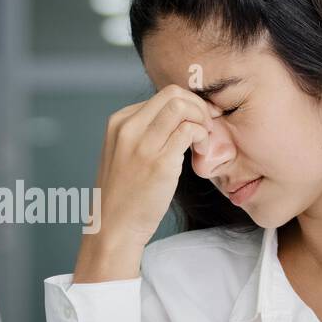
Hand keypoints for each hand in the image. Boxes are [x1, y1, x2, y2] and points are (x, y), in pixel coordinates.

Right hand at [73, 85, 218, 282]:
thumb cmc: (125, 194)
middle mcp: (128, 128)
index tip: (198, 120)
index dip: (188, 104)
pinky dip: (203, 136)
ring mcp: (143, 145)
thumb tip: (179, 118)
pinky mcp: (159, 163)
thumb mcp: (124, 153)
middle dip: (198, 106)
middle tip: (207, 126)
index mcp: (120, 122)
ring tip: (204, 140)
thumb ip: (145, 133)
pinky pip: (189, 132)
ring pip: (181, 107)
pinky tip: (202, 152)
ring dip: (202, 119)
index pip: (162, 96)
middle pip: (173, 94)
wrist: (113, 227)